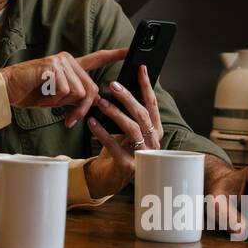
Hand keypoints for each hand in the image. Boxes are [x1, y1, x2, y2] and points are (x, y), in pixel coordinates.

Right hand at [0, 47, 128, 127]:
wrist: (6, 88)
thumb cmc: (29, 93)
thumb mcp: (57, 95)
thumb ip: (75, 94)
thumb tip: (92, 102)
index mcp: (70, 65)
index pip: (96, 59)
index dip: (114, 56)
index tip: (129, 51)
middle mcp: (67, 60)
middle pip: (90, 89)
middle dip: (81, 108)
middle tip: (69, 120)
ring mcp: (60, 62)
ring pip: (77, 92)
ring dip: (62, 103)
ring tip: (45, 98)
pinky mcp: (52, 67)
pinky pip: (64, 91)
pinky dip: (52, 100)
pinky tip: (41, 94)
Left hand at [82, 63, 162, 196]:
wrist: (108, 178)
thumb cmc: (117, 149)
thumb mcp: (125, 130)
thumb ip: (127, 114)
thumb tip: (118, 87)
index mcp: (155, 131)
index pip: (152, 104)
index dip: (147, 86)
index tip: (141, 68)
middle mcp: (153, 143)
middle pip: (142, 115)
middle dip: (127, 98)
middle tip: (112, 85)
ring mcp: (143, 155)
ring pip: (131, 128)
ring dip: (115, 113)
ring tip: (100, 102)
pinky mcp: (128, 166)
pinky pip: (114, 146)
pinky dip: (102, 132)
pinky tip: (92, 122)